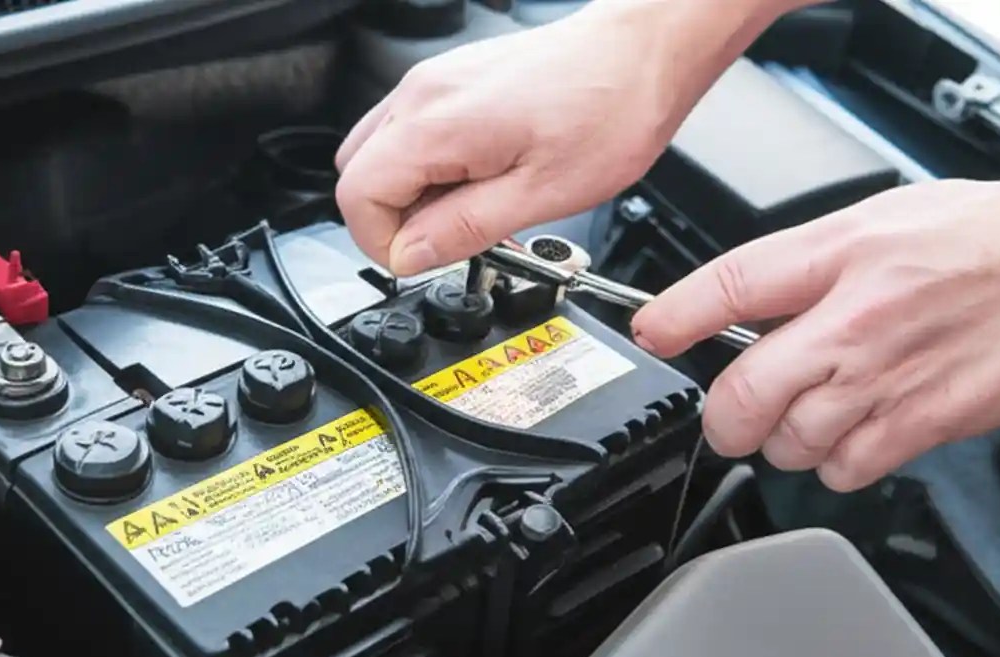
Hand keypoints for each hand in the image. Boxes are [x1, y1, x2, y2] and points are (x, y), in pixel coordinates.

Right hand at [334, 0, 803, 275]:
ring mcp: (434, 81)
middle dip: (391, 221)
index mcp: (435, 124)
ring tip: (470, 210)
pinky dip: (428, 167)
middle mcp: (422, 94)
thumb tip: (411, 256)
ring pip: (380, 154)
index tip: (423, 262)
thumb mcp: (539, 195)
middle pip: (357, 175)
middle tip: (447, 242)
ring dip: (410, 195)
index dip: (381, 244)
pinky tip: (479, 178)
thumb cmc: (609, 109)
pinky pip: (411, 132)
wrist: (643, 51)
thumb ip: (462, 229)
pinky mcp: (453, 79)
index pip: (356, 197)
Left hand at [632, 171, 999, 490]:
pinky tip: (853, 433)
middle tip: (729, 412)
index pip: (729, 287)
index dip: (672, 318)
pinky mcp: (925, 423)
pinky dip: (835, 465)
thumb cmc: (984, 237)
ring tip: (808, 414)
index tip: (651, 334)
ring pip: (788, 444)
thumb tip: (742, 299)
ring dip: (783, 440)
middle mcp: (855, 320)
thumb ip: (804, 262)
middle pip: (742, 394)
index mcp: (839, 254)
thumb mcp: (877, 218)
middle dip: (722, 415)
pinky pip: (844, 471)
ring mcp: (888, 378)